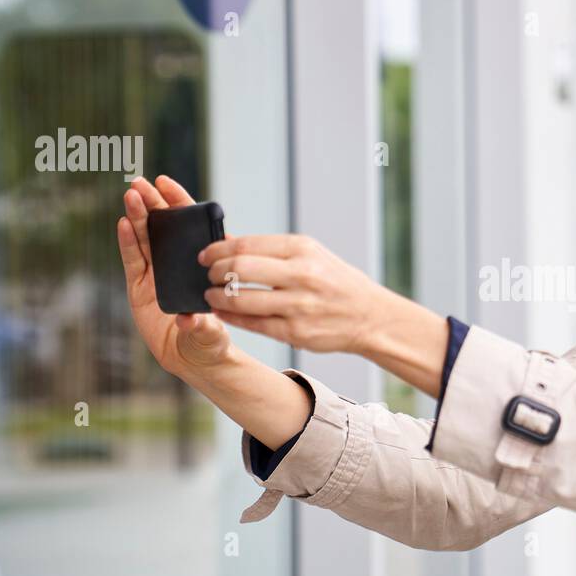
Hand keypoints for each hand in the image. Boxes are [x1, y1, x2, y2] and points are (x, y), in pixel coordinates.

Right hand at [117, 175, 234, 382]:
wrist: (190, 356)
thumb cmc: (209, 341)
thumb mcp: (211, 336)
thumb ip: (202, 327)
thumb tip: (190, 319)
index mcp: (203, 264)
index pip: (192, 226)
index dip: (179, 202)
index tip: (166, 182)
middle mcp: (179, 263)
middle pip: (165, 226)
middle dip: (153, 203)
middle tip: (139, 183)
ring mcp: (159, 272)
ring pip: (147, 238)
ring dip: (138, 216)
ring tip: (130, 195)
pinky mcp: (140, 285)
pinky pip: (133, 260)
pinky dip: (128, 243)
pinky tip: (123, 224)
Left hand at [199, 233, 384, 355]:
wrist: (370, 317)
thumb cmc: (336, 282)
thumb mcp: (311, 255)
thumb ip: (270, 251)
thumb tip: (228, 242)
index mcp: (303, 249)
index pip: (247, 245)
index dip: (217, 250)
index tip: (205, 256)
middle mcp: (302, 274)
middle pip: (240, 269)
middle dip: (215, 273)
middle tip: (208, 276)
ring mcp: (299, 305)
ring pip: (241, 299)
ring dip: (218, 297)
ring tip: (211, 295)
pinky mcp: (296, 332)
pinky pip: (253, 324)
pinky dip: (232, 317)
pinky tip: (224, 311)